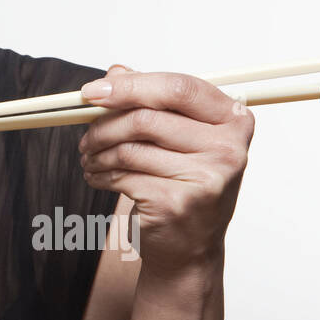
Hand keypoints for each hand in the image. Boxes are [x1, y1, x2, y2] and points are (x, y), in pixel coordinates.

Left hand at [76, 64, 254, 279]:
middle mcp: (228, 149)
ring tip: (90, 158)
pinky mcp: (177, 203)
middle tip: (85, 135)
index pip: (179, 88)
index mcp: (234, 120)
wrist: (191, 247)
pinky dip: (100, 174)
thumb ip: (151, 100)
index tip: (92, 91)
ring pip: (129, 149)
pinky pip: (123, 176)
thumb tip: (116, 71)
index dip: (131, 86)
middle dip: (103, 125)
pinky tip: (97, 177)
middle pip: (147, 118)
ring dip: (97, 153)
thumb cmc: (183, 182)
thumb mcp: (177, 136)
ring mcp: (206, 178)